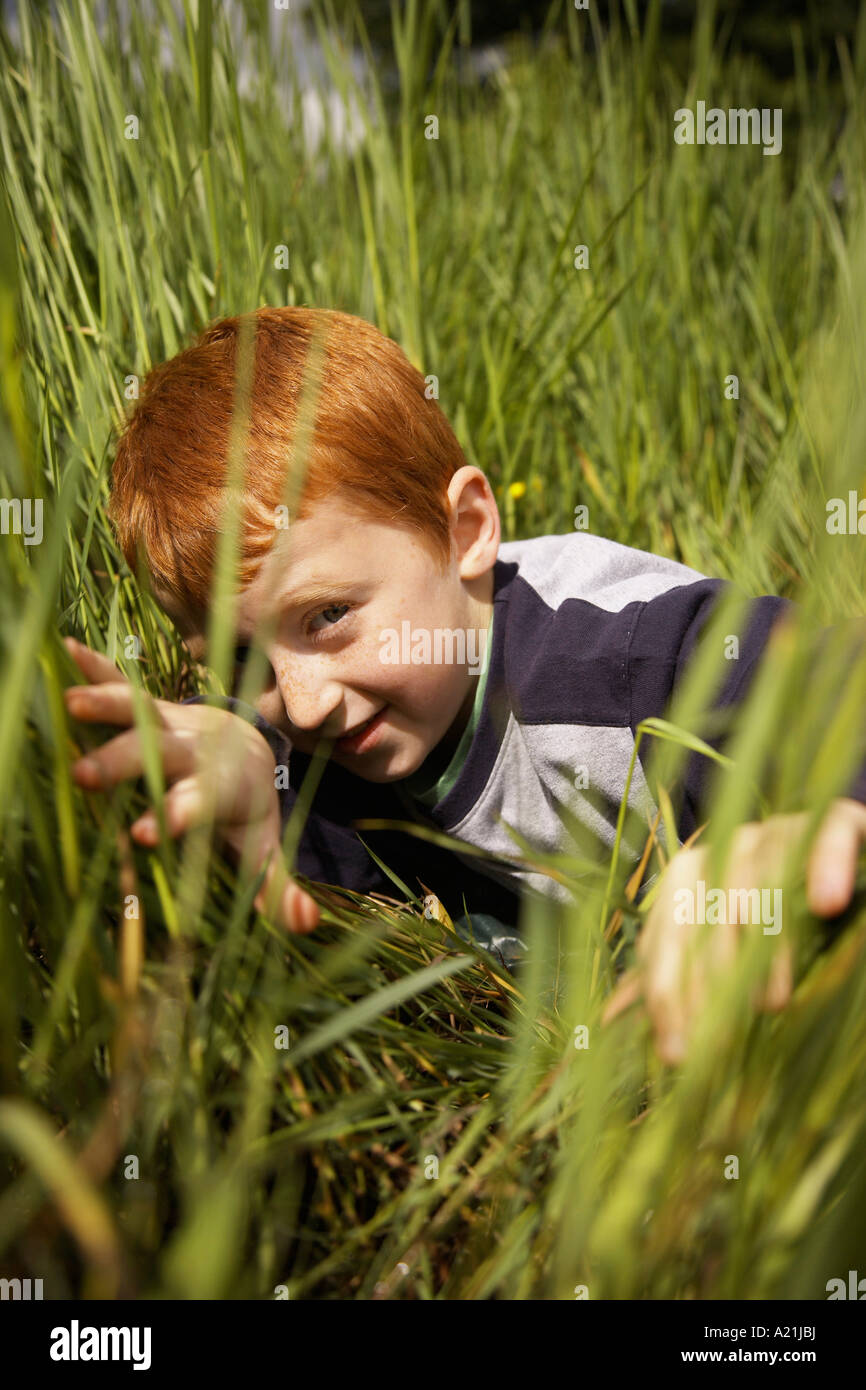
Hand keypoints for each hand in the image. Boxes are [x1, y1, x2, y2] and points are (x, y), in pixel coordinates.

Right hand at [62, 637, 318, 932]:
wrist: (247, 746)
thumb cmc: (245, 808)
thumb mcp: (263, 847)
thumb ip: (278, 886)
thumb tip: (307, 923)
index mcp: (220, 788)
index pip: (198, 803)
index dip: (177, 815)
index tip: (148, 833)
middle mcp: (194, 752)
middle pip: (159, 754)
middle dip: (125, 763)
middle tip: (85, 777)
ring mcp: (170, 724)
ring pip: (139, 710)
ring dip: (107, 704)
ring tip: (70, 703)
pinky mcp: (149, 706)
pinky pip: (122, 682)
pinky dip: (95, 667)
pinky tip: (64, 650)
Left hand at [601, 798, 865, 1063]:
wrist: (824, 857)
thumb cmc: (764, 910)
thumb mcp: (712, 944)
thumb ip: (667, 974)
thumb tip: (607, 1019)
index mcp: (687, 876)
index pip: (665, 938)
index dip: (665, 997)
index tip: (675, 1054)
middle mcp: (726, 847)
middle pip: (706, 912)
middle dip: (706, 980)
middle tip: (719, 1039)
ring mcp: (777, 831)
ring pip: (760, 882)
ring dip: (765, 946)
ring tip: (772, 1003)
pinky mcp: (830, 821)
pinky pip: (826, 835)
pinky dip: (825, 864)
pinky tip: (827, 902)